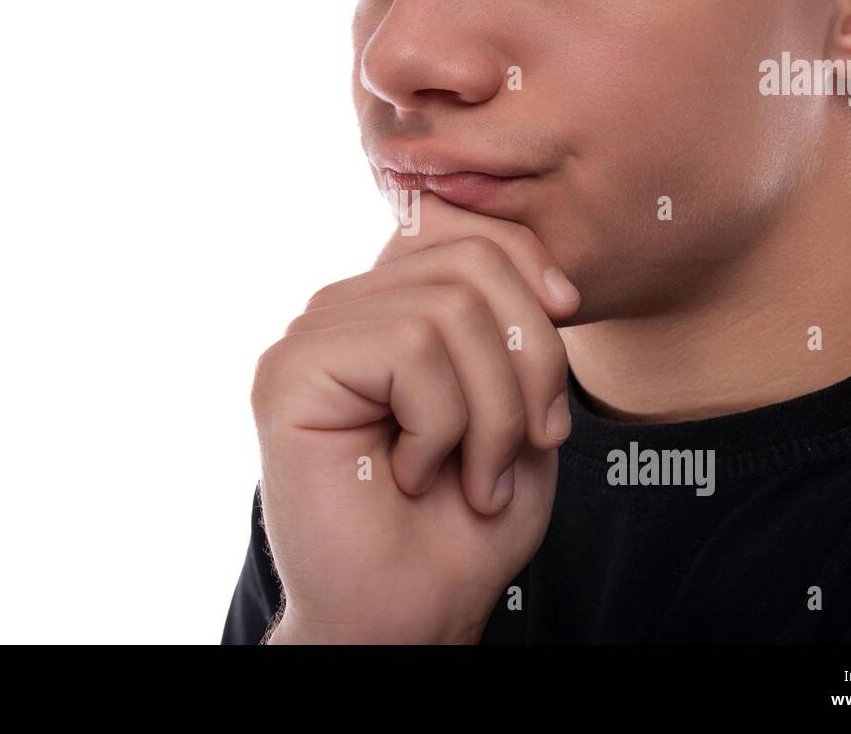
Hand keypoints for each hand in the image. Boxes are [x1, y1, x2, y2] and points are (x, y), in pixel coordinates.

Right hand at [251, 190, 578, 642]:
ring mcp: (312, 335)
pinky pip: (409, 349)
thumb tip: (544, 278)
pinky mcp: (289, 370)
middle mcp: (347, 310)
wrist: (406, 615)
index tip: (560, 343)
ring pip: (449, 308)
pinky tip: (411, 475)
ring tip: (473, 477)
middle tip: (527, 447)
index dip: (532, 276)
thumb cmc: (459, 525)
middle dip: (529, 361)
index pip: (471, 234)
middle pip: (472, 263)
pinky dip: (442, 425)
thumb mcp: (520, 410)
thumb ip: (517, 328)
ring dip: (492, 412)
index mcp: (393, 309)